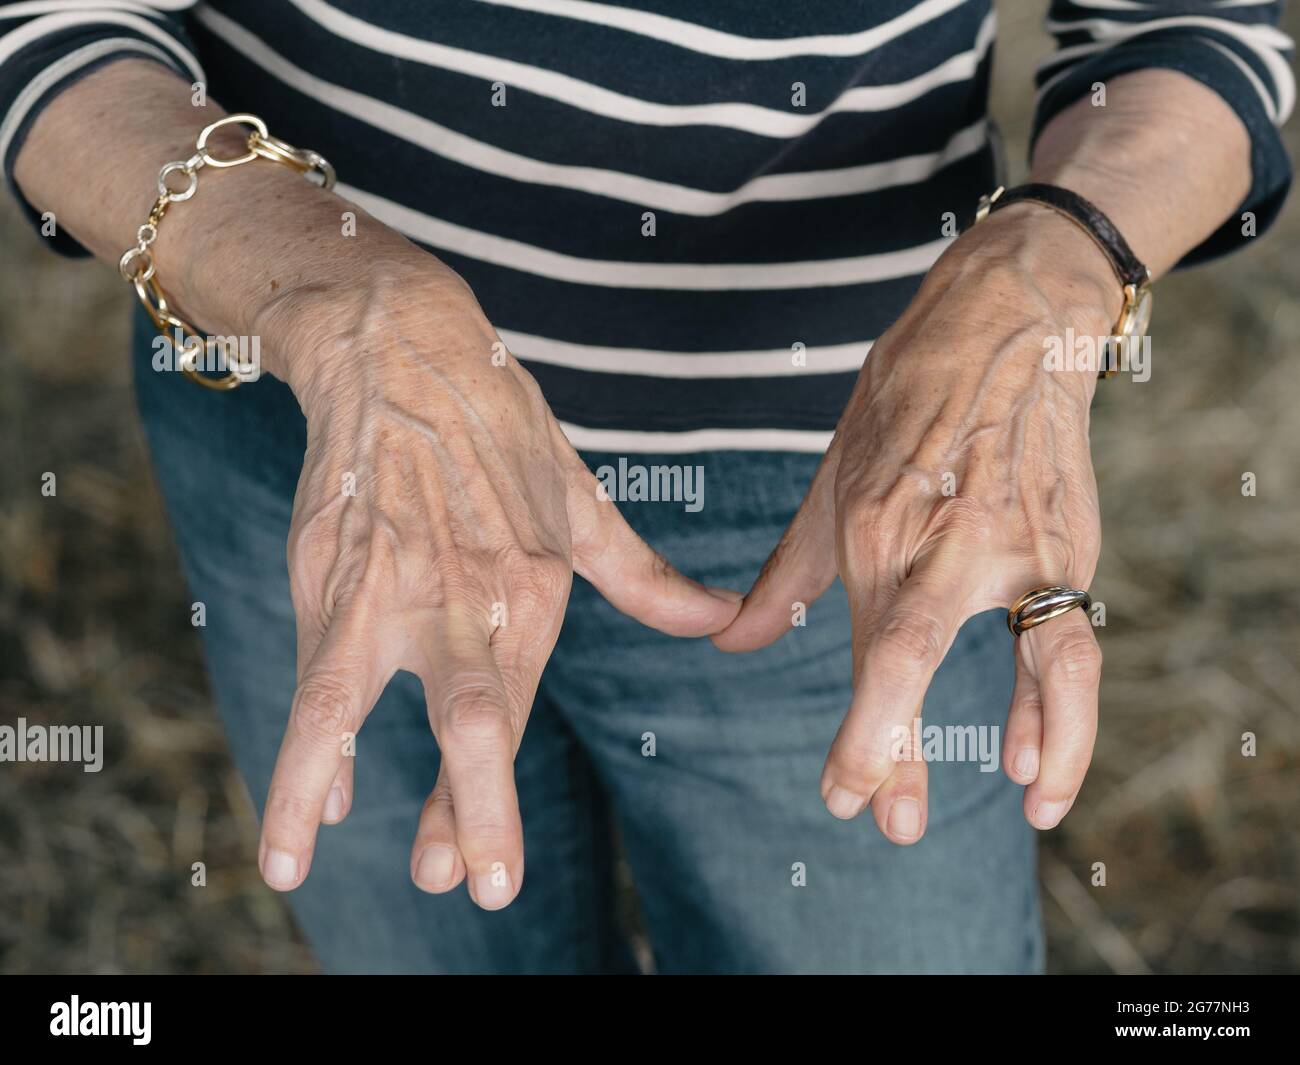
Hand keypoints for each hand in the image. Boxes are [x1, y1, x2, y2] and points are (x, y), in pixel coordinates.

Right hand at [258, 261, 740, 905]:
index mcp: (534, 585)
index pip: (513, 713)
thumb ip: (645, 576)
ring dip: (328, 784)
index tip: (490, 876)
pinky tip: (303, 807)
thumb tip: (718, 622)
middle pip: (470, 715)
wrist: (405, 349)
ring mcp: (391, 580)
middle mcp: (467, 593)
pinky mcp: (330, 566)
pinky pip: (307, 664)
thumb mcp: (582, 503)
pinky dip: (297, 732)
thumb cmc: (498, 430)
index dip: (492, 803)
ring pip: (357, 698)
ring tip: (298, 864)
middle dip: (467, 807)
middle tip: (470, 887)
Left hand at [714, 206, 1118, 842]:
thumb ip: (786, 574)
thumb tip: (731, 642)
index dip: (864, 734)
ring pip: (1044, 660)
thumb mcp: (832, 478)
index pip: (873, 651)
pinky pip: (1072, 638)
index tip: (843, 797)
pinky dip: (1066, 701)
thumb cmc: (908, 398)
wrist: (1009, 322)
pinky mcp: (1068, 545)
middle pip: (926, 660)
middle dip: (908, 751)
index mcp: (881, 526)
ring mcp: (1021, 544)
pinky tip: (1045, 749)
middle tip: (898, 828)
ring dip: (1045, 743)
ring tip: (1032, 808)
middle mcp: (952, 542)